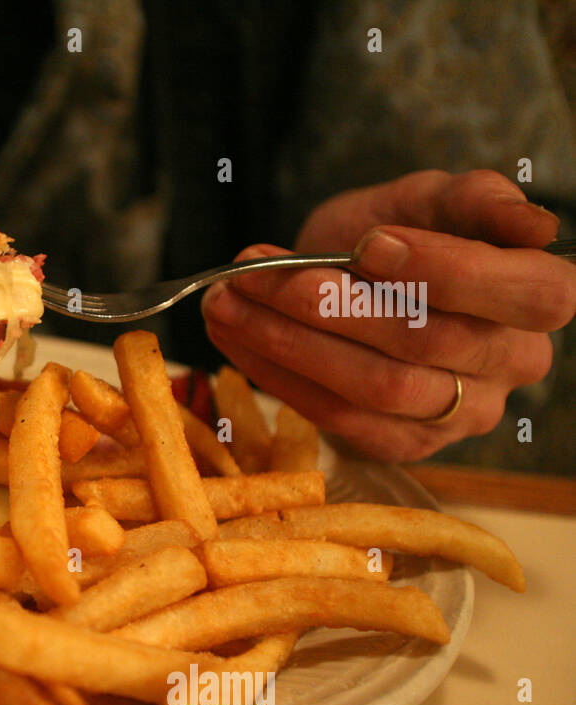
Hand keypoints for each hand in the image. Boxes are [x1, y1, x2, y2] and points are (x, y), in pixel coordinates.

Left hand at [201, 169, 574, 460]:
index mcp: (539, 299)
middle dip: (328, 305)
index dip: (449, 273)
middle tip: (254, 270)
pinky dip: (275, 374)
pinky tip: (233, 338)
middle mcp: (511, 366)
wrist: (347, 276)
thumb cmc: (398, 230)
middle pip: (426, 343)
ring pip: (374, 387)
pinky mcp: (402, 444)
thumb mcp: (431, 198)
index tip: (368, 244)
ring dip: (286, 342)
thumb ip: (477, 200)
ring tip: (227, 301)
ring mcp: (458, 415)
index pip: (528, 296)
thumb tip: (535, 226)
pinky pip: (335, 416)